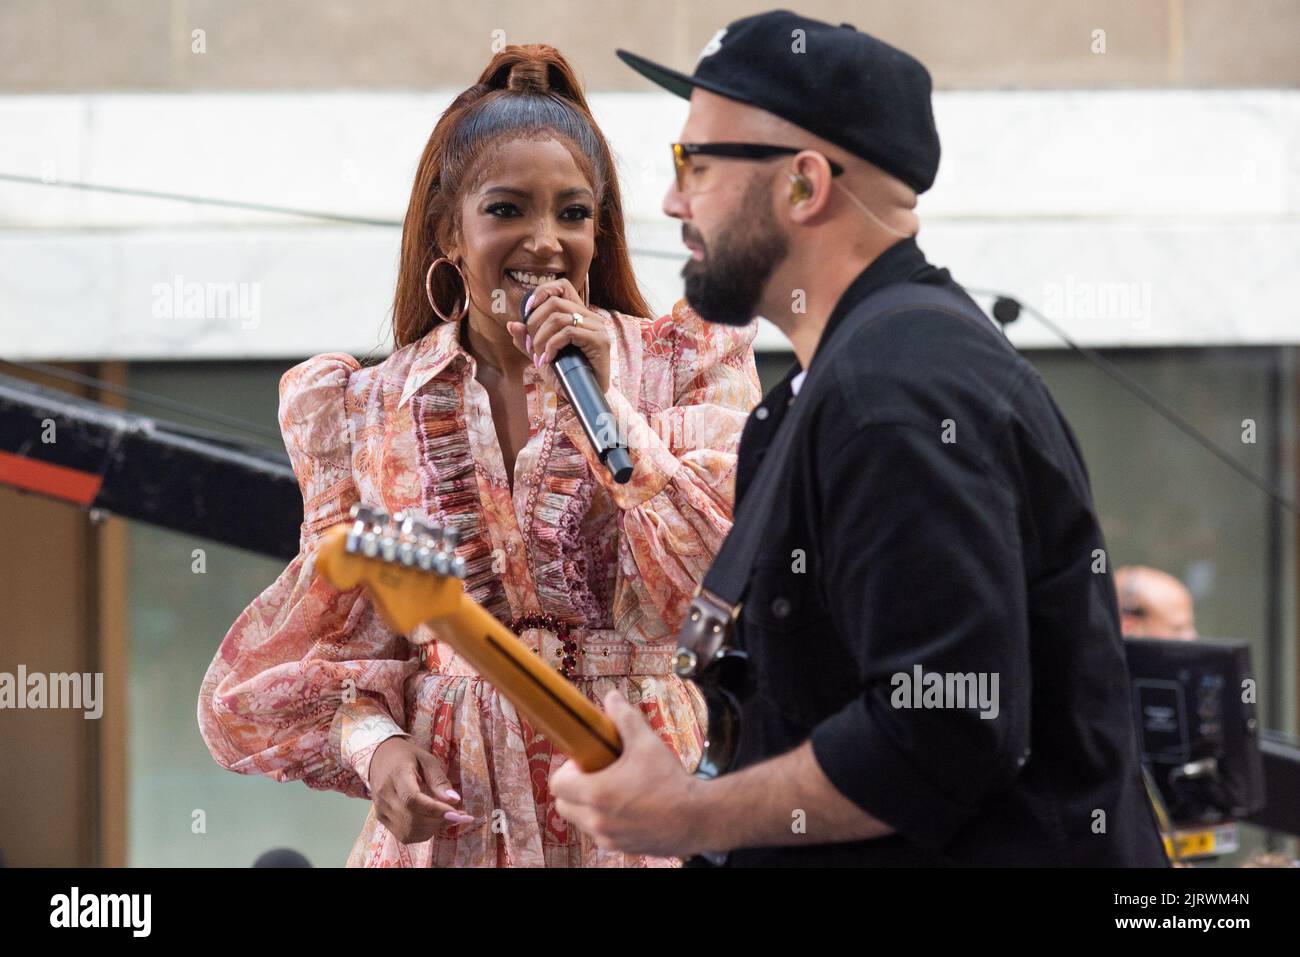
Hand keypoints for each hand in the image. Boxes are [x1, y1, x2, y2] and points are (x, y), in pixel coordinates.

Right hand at [368, 737, 471, 843]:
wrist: (379, 758)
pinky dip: (422, 834)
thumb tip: (453, 800)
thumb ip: (439, 780)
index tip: (455, 812)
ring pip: (409, 832)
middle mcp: (385, 795)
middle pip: (412, 819)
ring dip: (432, 829)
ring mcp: (381, 809)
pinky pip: (403, 835)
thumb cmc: (406, 756)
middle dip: (439, 821)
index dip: (435, 810)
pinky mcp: (381, 819)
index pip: (412, 799)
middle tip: (459, 815)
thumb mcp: (427, 759)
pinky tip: (433, 822)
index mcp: (396, 774)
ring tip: (447, 818)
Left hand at [506, 277, 609, 395]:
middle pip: (555, 303)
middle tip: (531, 344)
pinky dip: (552, 345)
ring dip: (541, 338)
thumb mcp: (541, 356)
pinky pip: (568, 332)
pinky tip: (548, 359)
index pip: (562, 287)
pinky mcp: (600, 341)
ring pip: (559, 317)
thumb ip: (527, 340)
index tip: (526, 313)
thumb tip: (512, 325)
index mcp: (579, 315)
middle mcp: (590, 317)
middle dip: (534, 323)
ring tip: (539, 355)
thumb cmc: (566, 376)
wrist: (585, 397)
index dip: (541, 293)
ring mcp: (597, 328)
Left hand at [550, 690, 705, 856]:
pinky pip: (601, 834)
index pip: (557, 785)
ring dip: (588, 806)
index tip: (585, 762)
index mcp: (597, 793)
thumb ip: (625, 718)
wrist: (698, 818)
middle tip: (596, 775)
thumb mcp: (647, 743)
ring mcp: (608, 838)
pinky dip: (606, 821)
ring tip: (614, 790)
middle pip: (564, 805)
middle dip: (573, 789)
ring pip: (581, 821)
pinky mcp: (621, 848)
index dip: (567, 770)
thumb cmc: (671, 781)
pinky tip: (628, 807)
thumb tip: (612, 697)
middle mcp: (597, 820)